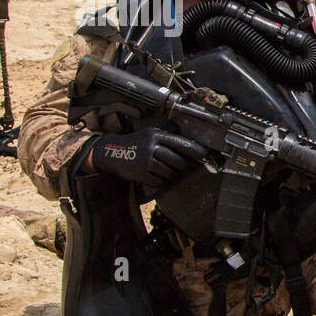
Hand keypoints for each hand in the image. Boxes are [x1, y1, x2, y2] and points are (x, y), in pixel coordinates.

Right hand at [89, 128, 206, 188]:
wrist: (112, 152)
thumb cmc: (136, 142)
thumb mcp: (150, 134)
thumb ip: (167, 136)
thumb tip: (191, 143)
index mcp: (155, 136)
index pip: (180, 143)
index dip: (194, 150)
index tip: (203, 154)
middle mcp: (151, 147)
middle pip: (178, 160)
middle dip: (185, 165)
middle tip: (187, 166)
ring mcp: (145, 162)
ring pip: (170, 172)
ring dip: (175, 174)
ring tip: (173, 171)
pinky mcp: (141, 174)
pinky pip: (160, 181)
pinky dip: (164, 180)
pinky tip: (162, 177)